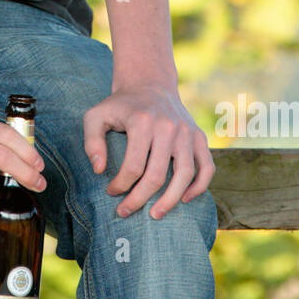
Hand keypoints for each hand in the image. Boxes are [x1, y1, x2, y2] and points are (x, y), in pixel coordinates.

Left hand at [83, 82, 214, 218]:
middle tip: (125, 212)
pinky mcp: (199, 137)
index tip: (111, 192)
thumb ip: (92, 141)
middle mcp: (168, 127)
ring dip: (170, 200)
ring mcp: (187, 132)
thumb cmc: (120, 105)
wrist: (149, 84)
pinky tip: (184, 199)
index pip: (133, 166)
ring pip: (185, 175)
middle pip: (157, 175)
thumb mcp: (96, 116)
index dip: (120, 185)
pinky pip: (206, 167)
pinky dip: (199, 187)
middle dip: (139, 199)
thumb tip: (98, 170)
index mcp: (143, 122)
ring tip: (155, 215)